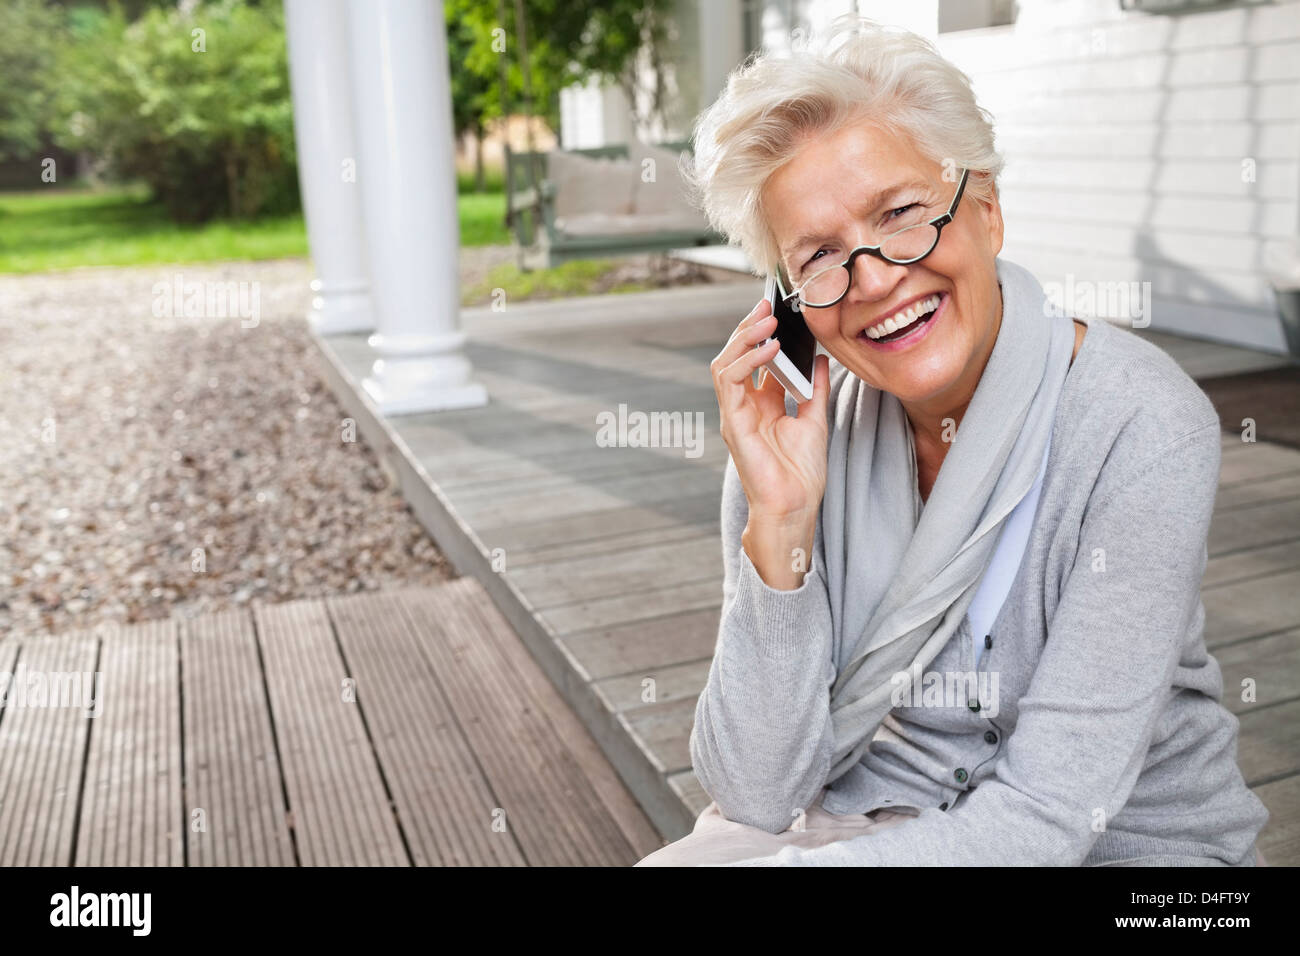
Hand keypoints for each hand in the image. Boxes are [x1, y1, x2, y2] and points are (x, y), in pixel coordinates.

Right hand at [711, 298, 830, 588]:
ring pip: (725, 362)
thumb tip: (821, 359)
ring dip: (744, 337)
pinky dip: (747, 360)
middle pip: (736, 356)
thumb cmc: (802, 473)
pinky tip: (768, 348)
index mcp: (762, 406)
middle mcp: (744, 407)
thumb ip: (815, 389)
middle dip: (749, 327)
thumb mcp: (816, 419)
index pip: (755, 360)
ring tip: (766, 319)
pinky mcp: (732, 422)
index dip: (763, 333)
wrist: (795, 506)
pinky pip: (730, 381)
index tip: (779, 310)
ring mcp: (735, 414)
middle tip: (768, 304)